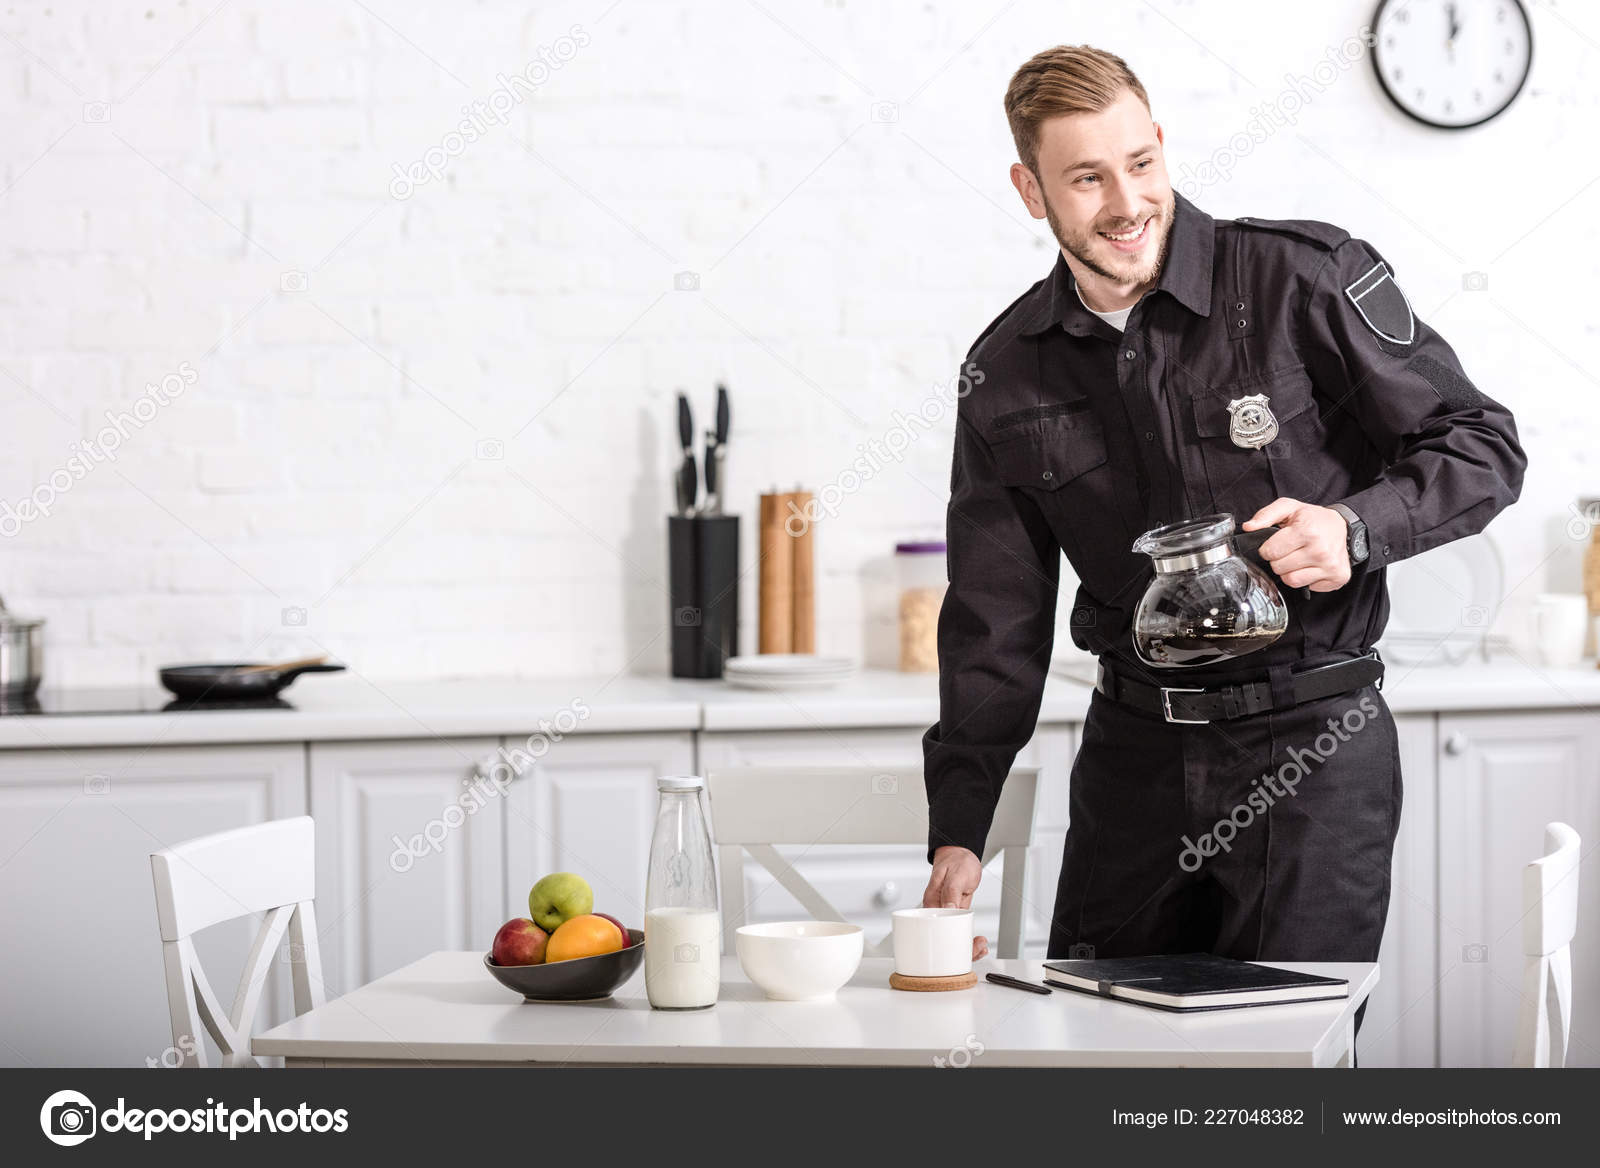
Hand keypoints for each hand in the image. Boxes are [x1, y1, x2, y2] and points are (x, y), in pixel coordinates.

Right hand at [923, 845, 988, 960]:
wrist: (961, 853)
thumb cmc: (956, 860)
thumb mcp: (956, 875)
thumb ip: (951, 892)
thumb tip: (948, 909)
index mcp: (931, 900)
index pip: (934, 926)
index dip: (945, 939)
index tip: (961, 943)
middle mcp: (936, 908)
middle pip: (942, 935)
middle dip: (958, 946)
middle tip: (976, 947)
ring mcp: (946, 910)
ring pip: (952, 934)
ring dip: (966, 943)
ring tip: (980, 946)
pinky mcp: (955, 910)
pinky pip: (959, 927)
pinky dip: (968, 935)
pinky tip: (977, 941)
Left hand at [1242, 497, 1350, 591]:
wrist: (1344, 526)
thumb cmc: (1314, 518)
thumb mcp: (1290, 508)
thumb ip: (1265, 515)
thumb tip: (1248, 527)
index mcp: (1307, 531)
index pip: (1270, 552)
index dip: (1268, 548)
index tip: (1277, 543)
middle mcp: (1320, 550)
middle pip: (1278, 568)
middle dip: (1279, 559)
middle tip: (1289, 550)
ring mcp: (1330, 566)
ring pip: (1291, 581)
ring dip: (1289, 571)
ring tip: (1298, 558)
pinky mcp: (1338, 577)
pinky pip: (1307, 587)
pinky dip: (1306, 579)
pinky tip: (1311, 566)